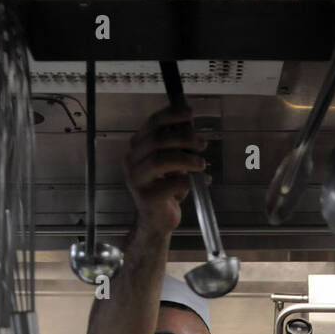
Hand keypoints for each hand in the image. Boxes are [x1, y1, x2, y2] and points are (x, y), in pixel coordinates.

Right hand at [122, 104, 210, 235]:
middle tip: (202, 144)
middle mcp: (132, 161)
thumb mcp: (172, 161)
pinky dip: (190, 181)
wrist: (156, 219)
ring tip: (202, 164)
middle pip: (157, 140)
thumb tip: (190, 121)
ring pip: (161, 160)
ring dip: (187, 159)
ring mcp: (137, 180)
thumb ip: (177, 142)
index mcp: (137, 148)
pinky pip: (171, 184)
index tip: (190, 114)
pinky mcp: (147, 197)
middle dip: (184, 138)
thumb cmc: (166, 188)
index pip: (152, 124)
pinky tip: (201, 181)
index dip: (172, 115)